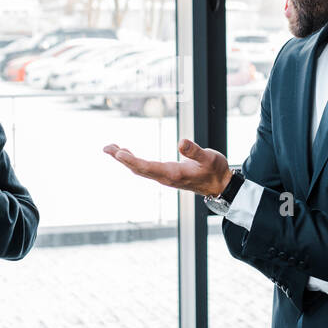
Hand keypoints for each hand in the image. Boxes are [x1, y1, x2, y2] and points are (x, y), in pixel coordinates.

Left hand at [103, 138, 231, 196]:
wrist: (220, 186)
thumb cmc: (216, 171)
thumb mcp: (209, 158)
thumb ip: (195, 151)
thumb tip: (181, 141)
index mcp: (173, 174)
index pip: (147, 167)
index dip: (131, 160)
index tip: (118, 153)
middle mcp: (166, 177)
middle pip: (138, 169)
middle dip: (121, 159)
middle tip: (106, 148)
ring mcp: (165, 177)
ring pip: (140, 169)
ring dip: (125, 159)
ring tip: (111, 148)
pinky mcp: (166, 175)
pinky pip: (144, 168)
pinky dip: (133, 160)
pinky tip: (126, 154)